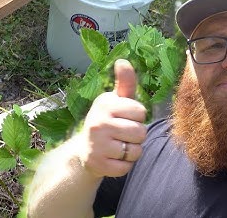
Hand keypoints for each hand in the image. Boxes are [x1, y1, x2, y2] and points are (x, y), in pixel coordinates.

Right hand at [76, 59, 146, 177]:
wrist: (85, 149)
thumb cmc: (108, 120)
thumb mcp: (116, 101)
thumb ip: (125, 82)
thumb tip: (122, 60)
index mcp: (104, 104)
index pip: (140, 112)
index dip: (137, 117)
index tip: (124, 117)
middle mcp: (97, 122)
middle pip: (140, 132)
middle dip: (136, 135)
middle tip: (122, 134)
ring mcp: (96, 144)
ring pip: (136, 150)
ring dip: (132, 150)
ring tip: (119, 145)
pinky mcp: (98, 164)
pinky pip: (127, 166)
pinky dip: (124, 165)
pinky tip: (113, 158)